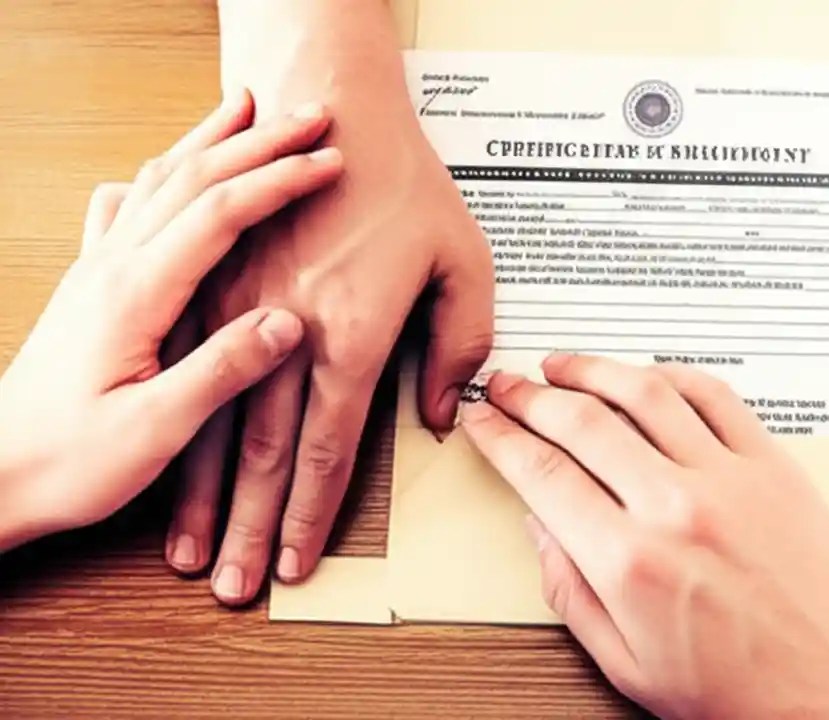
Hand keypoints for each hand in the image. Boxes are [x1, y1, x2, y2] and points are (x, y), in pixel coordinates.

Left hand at [0, 93, 343, 552]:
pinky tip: (166, 172)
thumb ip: (221, 371)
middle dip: (258, 141)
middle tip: (309, 115)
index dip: (278, 181)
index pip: (218, 212)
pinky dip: (162, 174)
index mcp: (134, 295)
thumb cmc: (67, 463)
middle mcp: (112, 268)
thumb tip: (287, 322)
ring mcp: (98, 271)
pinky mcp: (92, 286)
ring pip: (158, 180)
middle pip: (192, 178)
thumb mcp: (152, 431)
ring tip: (247, 110)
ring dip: (211, 141)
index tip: (328, 162)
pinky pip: (129, 205)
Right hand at [165, 1, 494, 603]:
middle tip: (238, 584)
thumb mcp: (464, 262)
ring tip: (194, 553)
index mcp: (355, 332)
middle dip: (250, 528)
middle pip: (266, 453)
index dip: (311, 513)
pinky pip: (190, 372)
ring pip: (217, 423)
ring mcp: (243, 310)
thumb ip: (458, 346)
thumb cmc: (404, 183)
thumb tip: (441, 413)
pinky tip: (167, 467)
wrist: (333, 110)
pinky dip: (177, 425)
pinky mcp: (214, 289)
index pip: (331, 448)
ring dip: (205, 497)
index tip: (297, 560)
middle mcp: (292, 330)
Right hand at [460, 356, 828, 719]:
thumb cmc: (745, 694)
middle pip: (581, 422)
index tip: (484, 419)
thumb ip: (571, 594)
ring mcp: (731, 480)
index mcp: (631, 563)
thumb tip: (541, 530)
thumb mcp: (628, 667)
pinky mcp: (775, 468)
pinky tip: (649, 376)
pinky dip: (673, 376)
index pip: (542, 474)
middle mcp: (678, 509)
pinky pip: (717, 398)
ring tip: (564, 365)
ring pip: (645, 393)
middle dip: (530, 396)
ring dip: (594, 369)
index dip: (501, 437)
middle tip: (509, 385)